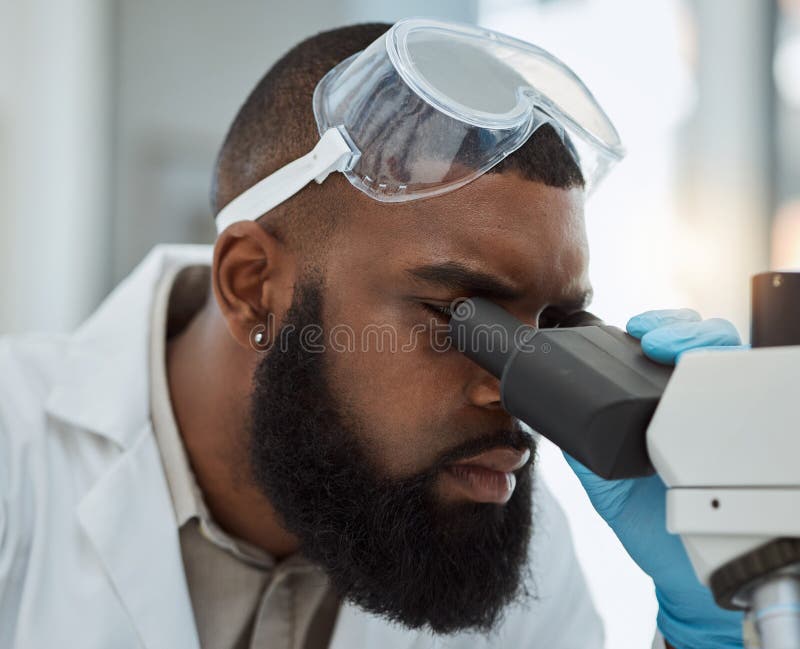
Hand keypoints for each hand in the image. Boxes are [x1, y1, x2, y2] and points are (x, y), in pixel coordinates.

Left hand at [565, 308, 744, 648]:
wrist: (681, 568)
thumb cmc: (645, 518)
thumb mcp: (602, 474)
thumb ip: (578, 441)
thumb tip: (545, 410)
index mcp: (657, 404)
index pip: (661, 348)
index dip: (652, 328)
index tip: (632, 330)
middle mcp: (696, 403)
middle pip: (697, 343)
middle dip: (676, 329)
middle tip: (650, 338)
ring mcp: (726, 418)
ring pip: (729, 357)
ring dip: (702, 342)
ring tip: (670, 350)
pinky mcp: (752, 439)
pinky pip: (757, 394)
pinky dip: (739, 374)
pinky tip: (713, 376)